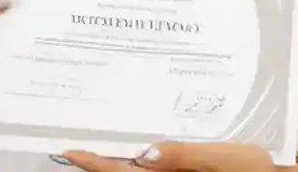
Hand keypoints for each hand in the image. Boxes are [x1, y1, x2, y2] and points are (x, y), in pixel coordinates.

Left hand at [61, 142, 297, 170]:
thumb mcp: (228, 160)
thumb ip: (186, 156)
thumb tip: (145, 154)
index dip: (94, 164)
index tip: (69, 150)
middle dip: (101, 158)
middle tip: (76, 133)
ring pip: (139, 169)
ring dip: (120, 155)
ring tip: (100, 130)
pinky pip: (158, 165)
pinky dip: (143, 154)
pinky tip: (140, 136)